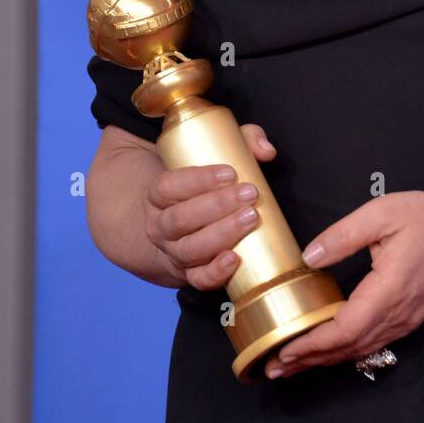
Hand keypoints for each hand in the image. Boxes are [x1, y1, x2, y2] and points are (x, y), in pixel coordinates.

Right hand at [142, 123, 276, 289]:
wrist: (177, 226)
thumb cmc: (201, 187)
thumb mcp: (209, 158)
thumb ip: (241, 143)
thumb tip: (266, 150)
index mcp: (158, 196)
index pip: (168, 186)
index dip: (198, 179)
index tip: (230, 172)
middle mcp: (160, 226)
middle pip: (181, 219)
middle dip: (218, 205)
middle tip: (249, 193)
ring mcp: (173, 252)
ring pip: (191, 248)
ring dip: (222, 234)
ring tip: (251, 217)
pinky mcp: (189, 274)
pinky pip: (198, 279)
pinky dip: (215, 273)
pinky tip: (235, 260)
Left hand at [265, 189, 423, 377]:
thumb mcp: (381, 214)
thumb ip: (343, 235)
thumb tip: (309, 257)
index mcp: (390, 290)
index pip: (345, 329)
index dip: (312, 344)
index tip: (283, 350)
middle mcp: (398, 314)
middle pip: (348, 348)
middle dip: (309, 359)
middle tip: (273, 367)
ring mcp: (405, 320)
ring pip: (359, 350)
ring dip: (324, 360)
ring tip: (291, 365)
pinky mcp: (407, 319)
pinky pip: (371, 343)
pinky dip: (344, 351)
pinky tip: (326, 351)